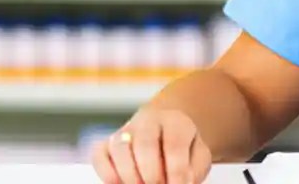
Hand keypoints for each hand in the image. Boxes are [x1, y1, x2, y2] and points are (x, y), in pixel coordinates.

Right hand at [92, 107, 211, 183]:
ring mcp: (124, 132)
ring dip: (131, 175)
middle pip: (144, 144)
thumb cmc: (184, 151)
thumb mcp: (198, 157)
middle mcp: (147, 122)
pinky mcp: (106, 145)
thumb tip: (180, 183)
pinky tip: (121, 183)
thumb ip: (193, 170)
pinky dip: (108, 174)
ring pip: (119, 149)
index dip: (176, 170)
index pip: (174, 143)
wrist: (166, 134)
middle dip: (152, 174)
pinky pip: (99, 156)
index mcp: (175, 121)